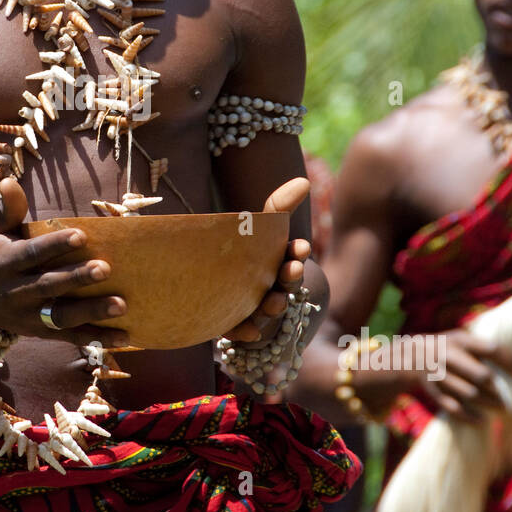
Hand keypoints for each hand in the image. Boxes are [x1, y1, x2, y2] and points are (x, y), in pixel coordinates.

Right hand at [0, 177, 128, 345]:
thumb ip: (7, 208)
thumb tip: (9, 181)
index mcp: (5, 262)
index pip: (31, 254)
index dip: (55, 245)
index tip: (82, 235)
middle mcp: (15, 292)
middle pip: (48, 286)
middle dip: (77, 279)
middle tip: (106, 269)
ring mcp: (28, 317)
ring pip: (60, 317)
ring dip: (91, 312)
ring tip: (122, 305)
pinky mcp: (41, 333)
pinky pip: (70, 338)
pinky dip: (96, 339)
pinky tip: (124, 337)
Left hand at [222, 177, 311, 349]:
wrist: (206, 279)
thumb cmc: (244, 251)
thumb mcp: (260, 227)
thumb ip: (279, 206)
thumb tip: (305, 180)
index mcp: (277, 264)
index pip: (291, 258)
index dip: (296, 253)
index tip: (300, 245)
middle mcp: (270, 288)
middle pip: (284, 286)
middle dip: (290, 278)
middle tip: (292, 270)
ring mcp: (253, 308)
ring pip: (267, 312)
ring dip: (273, 307)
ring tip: (274, 301)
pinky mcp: (232, 324)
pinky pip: (240, 330)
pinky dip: (245, 331)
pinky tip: (248, 330)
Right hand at [379, 325, 511, 424]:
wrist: (408, 357)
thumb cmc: (445, 348)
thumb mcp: (458, 339)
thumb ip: (479, 348)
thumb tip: (511, 363)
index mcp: (459, 340)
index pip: (490, 349)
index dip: (508, 361)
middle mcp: (448, 356)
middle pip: (481, 375)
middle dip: (497, 390)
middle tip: (510, 399)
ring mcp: (439, 375)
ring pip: (469, 394)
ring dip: (488, 404)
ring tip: (502, 409)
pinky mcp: (432, 391)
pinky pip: (453, 407)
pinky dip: (469, 416)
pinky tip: (482, 421)